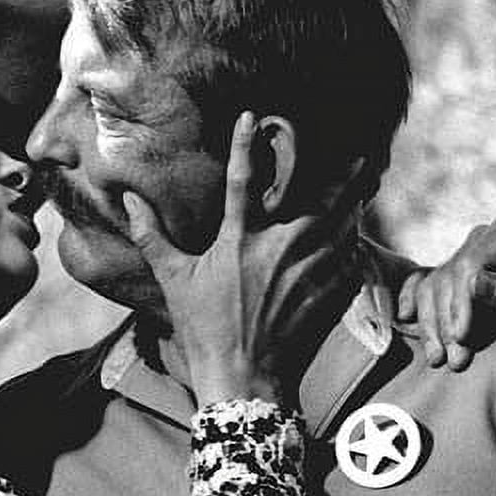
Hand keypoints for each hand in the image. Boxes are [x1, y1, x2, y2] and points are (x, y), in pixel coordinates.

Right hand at [124, 111, 363, 408]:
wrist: (241, 379)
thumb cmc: (203, 329)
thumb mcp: (173, 280)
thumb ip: (152, 236)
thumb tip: (129, 199)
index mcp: (239, 241)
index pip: (242, 181)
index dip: (245, 145)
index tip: (252, 116)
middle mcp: (278, 251)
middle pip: (318, 204)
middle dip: (342, 180)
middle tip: (363, 159)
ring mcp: (305, 275)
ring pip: (339, 233)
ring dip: (353, 211)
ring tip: (365, 191)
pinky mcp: (323, 299)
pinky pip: (347, 268)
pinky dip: (354, 253)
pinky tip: (359, 242)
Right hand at [396, 211, 495, 371]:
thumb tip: (472, 284)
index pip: (471, 263)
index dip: (462, 301)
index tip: (463, 336)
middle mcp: (485, 236)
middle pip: (449, 275)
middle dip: (447, 318)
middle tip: (454, 358)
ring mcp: (470, 256)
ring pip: (434, 284)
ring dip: (432, 322)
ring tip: (441, 359)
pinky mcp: (460, 277)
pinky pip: (426, 284)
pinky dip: (415, 302)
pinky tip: (406, 320)